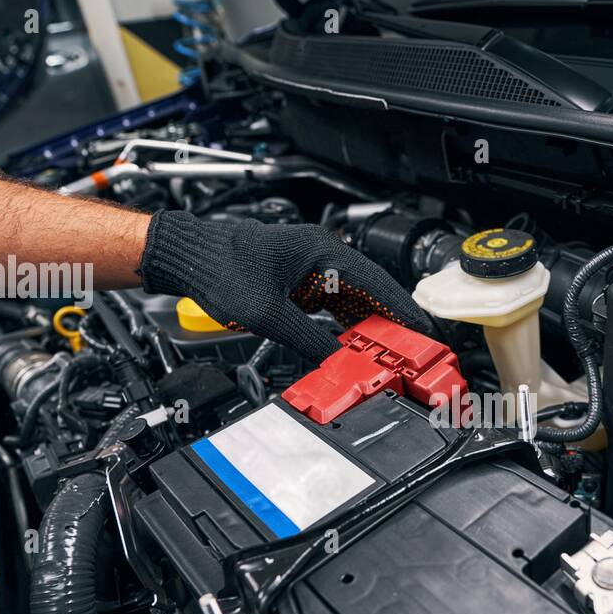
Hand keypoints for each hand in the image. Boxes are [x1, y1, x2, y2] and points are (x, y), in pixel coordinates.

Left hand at [138, 210, 431, 362]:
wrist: (190, 257)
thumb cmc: (220, 268)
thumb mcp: (267, 313)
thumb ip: (307, 339)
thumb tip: (336, 361)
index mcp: (322, 252)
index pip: (377, 283)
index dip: (403, 310)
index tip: (422, 332)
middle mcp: (322, 256)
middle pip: (370, 294)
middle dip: (390, 324)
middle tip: (410, 350)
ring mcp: (312, 269)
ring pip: (353, 302)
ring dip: (368, 328)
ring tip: (388, 354)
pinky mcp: (300, 284)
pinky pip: (333, 307)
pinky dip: (345, 327)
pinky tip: (353, 346)